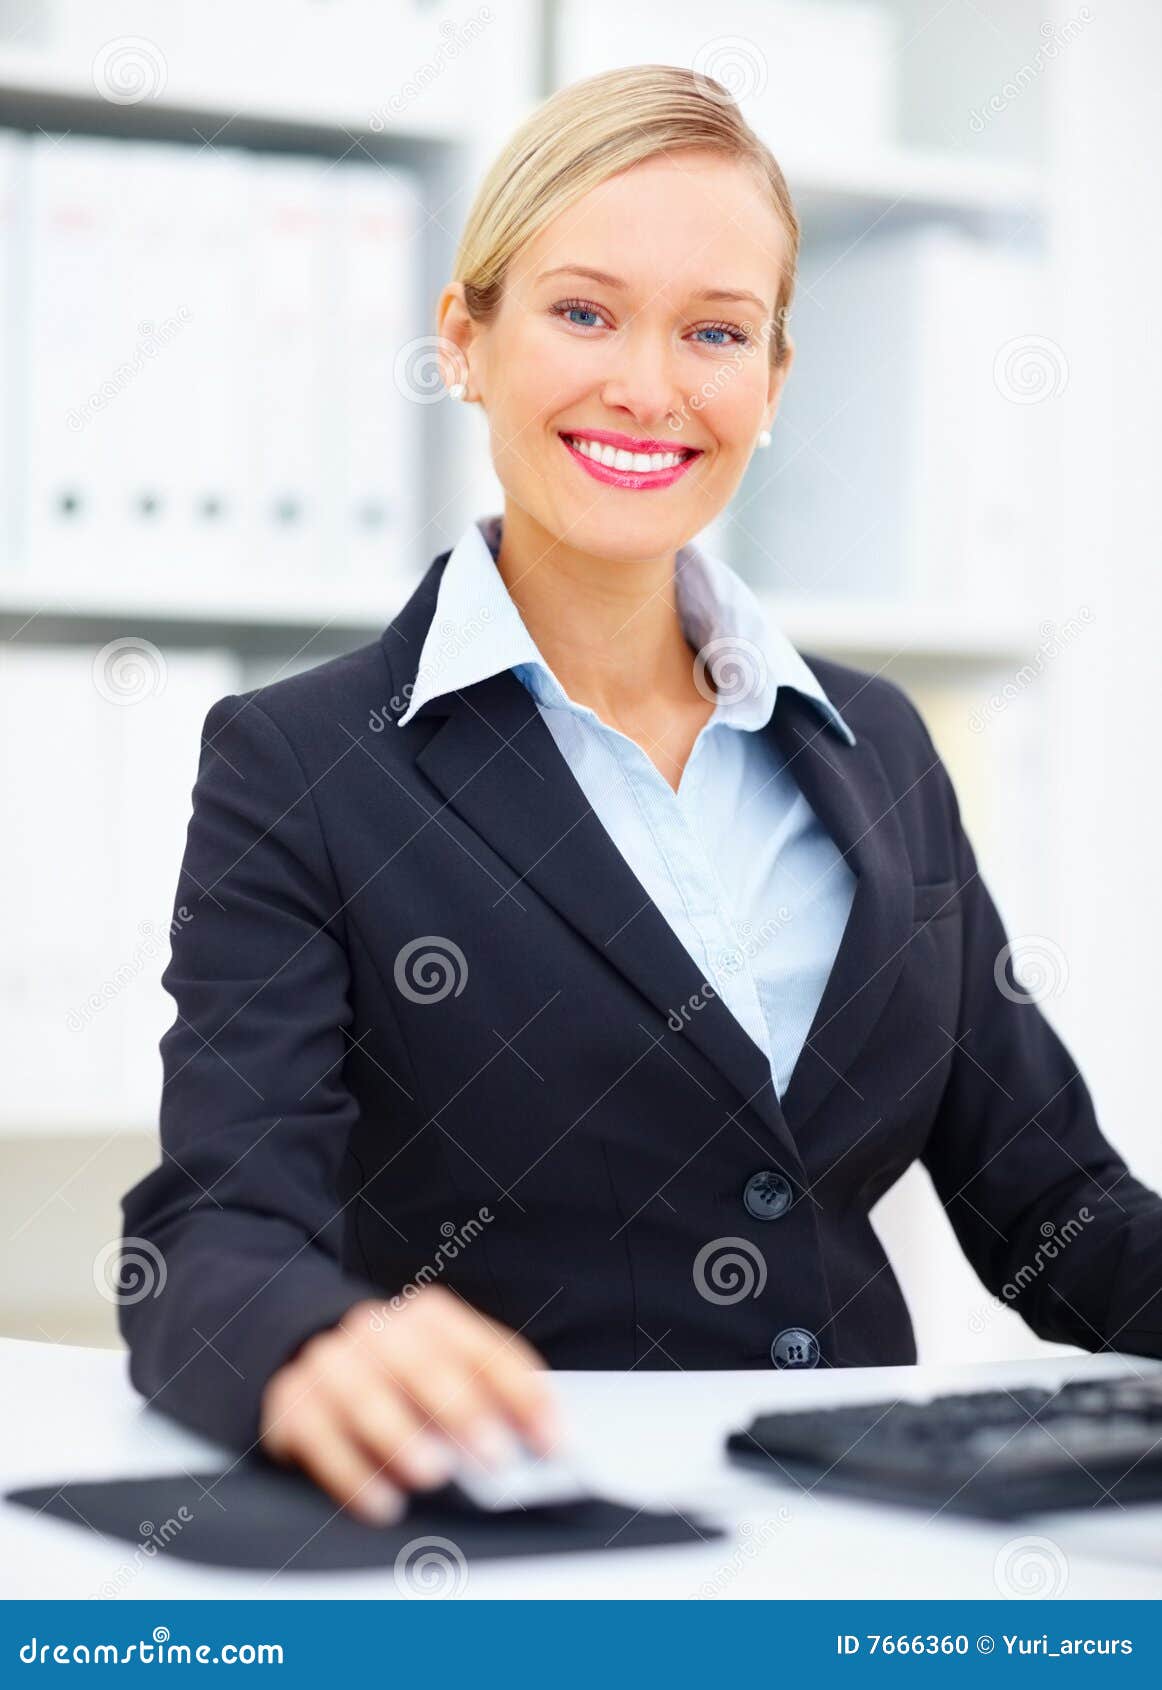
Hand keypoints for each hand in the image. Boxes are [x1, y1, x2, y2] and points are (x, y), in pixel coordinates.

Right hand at [258, 1284, 560, 1522]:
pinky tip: (383, 1503)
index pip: (484, 1350)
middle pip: (423, 1364)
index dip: (523, 1395)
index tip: (553, 1441)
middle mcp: (377, 1330)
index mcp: (428, 1316)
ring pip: (365, 1396)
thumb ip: (487, 1399)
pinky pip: (320, 1437)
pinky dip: (353, 1474)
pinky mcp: (291, 1402)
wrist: (306, 1351)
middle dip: (462, 1411)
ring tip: (433, 1474)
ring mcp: (331, 1363)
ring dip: (402, 1436)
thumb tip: (539, 1446)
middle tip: (495, 1456)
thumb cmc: (400, 1377)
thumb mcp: (445, 1371)